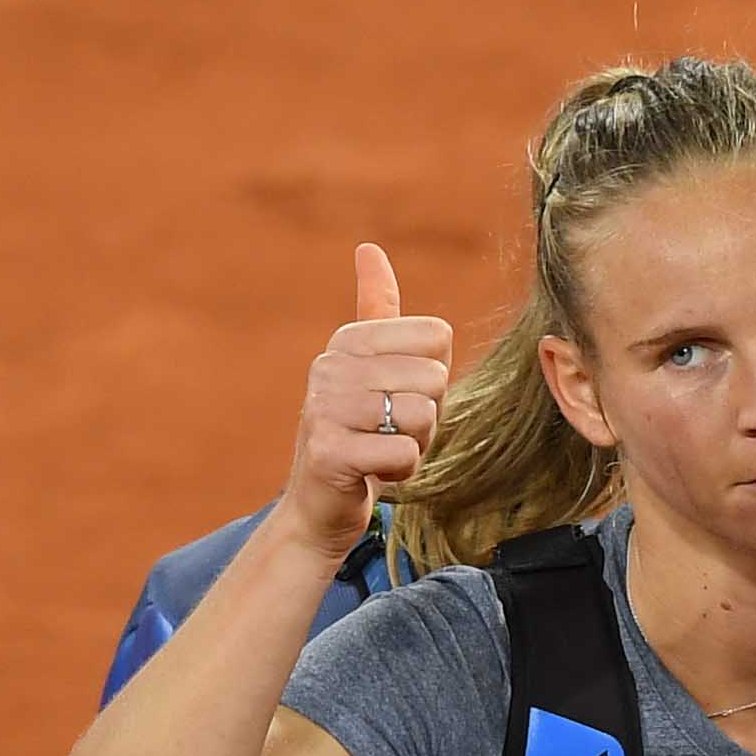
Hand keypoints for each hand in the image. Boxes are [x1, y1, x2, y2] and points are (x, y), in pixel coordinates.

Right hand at [288, 241, 457, 551]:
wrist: (318, 507)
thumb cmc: (359, 434)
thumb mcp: (370, 367)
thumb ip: (376, 309)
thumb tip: (368, 247)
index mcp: (349, 338)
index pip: (438, 338)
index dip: (433, 378)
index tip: (397, 398)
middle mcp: (332, 365)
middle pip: (435, 377)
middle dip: (426, 416)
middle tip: (388, 432)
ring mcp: (326, 408)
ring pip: (424, 416)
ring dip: (415, 446)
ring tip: (380, 450)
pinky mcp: (329, 452)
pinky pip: (405, 453)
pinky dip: (401, 472)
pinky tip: (371, 474)